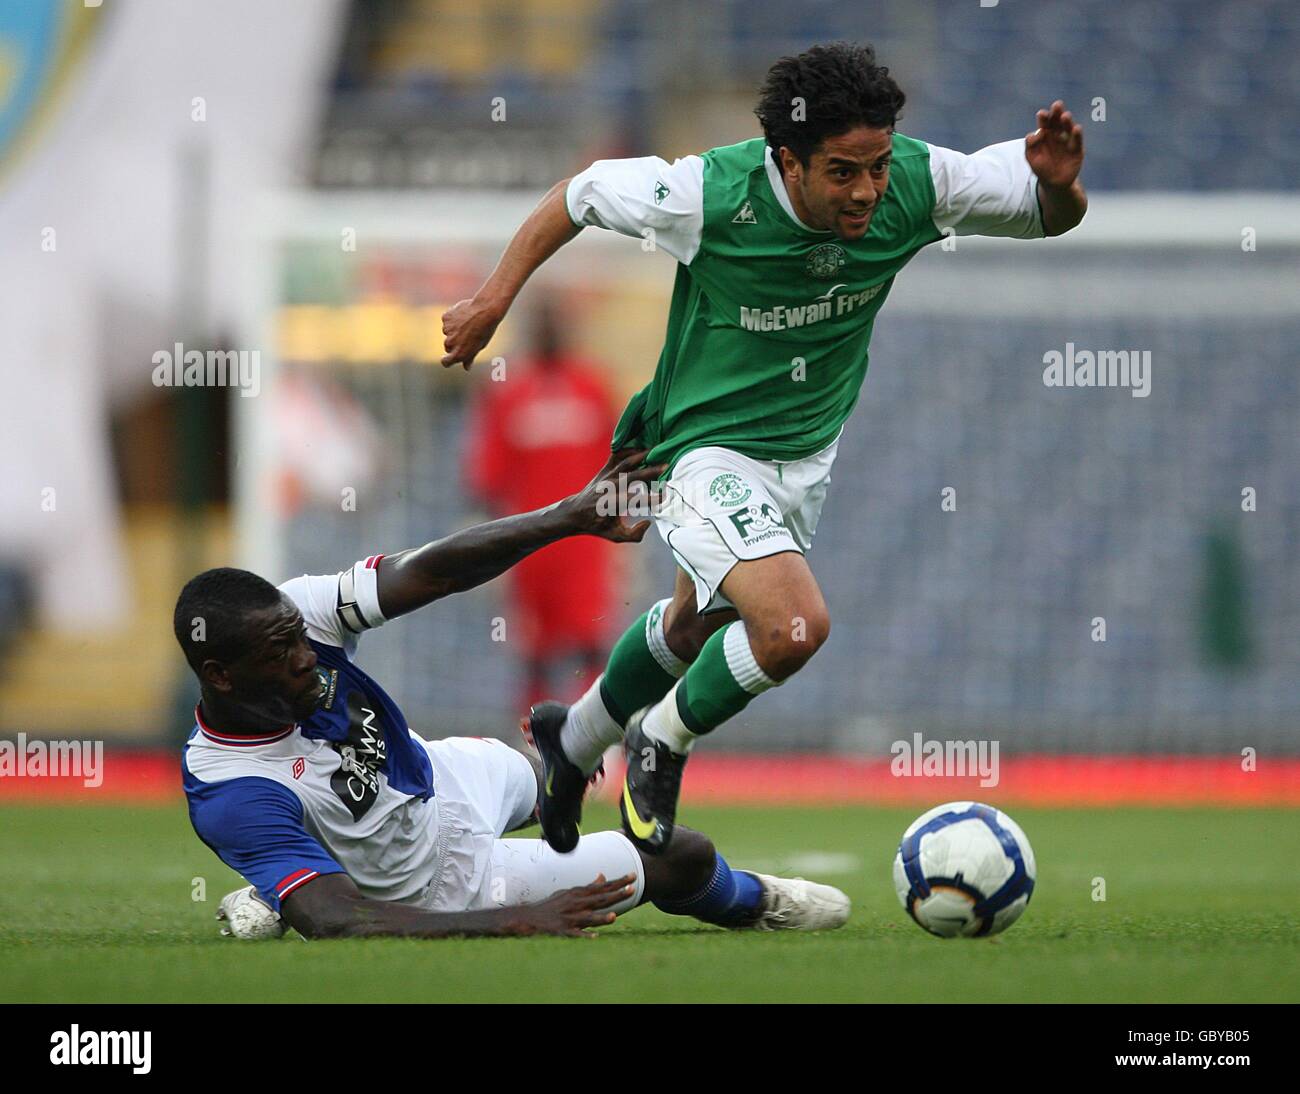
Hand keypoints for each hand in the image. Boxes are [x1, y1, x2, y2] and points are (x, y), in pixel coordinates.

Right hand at [441, 296, 505, 369]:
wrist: (486, 310)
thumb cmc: (486, 329)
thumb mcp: (480, 346)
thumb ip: (470, 357)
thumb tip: (466, 367)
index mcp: (459, 353)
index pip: (446, 362)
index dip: (448, 360)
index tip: (451, 357)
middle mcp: (450, 343)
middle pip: (448, 346)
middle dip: (455, 342)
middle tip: (468, 334)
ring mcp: (446, 330)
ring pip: (447, 332)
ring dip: (454, 329)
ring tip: (468, 323)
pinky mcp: (445, 318)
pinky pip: (447, 320)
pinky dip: (453, 318)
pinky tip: (463, 315)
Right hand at [504, 874, 636, 936]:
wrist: (530, 917)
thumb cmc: (552, 905)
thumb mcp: (570, 892)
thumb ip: (588, 886)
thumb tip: (603, 876)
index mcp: (578, 893)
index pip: (602, 887)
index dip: (618, 882)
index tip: (632, 876)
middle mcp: (575, 904)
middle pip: (599, 899)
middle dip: (616, 894)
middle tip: (632, 889)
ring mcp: (569, 917)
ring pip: (588, 917)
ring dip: (601, 917)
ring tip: (614, 916)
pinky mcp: (562, 930)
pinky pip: (575, 934)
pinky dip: (584, 935)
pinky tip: (594, 936)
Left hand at [563, 449, 665, 542]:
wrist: (576, 512)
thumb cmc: (598, 526)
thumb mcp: (615, 536)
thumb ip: (634, 535)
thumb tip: (648, 522)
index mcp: (610, 505)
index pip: (634, 500)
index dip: (650, 499)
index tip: (664, 496)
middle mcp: (608, 488)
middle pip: (632, 476)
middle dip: (650, 471)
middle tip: (667, 466)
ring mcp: (605, 476)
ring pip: (625, 462)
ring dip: (642, 456)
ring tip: (657, 451)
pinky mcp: (604, 470)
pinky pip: (617, 455)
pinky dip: (629, 450)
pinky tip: (642, 449)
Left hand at [1025, 100, 1083, 189]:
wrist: (1053, 183)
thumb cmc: (1041, 167)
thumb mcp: (1031, 157)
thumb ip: (1030, 145)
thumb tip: (1034, 134)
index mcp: (1046, 134)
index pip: (1045, 123)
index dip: (1043, 118)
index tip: (1041, 114)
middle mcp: (1058, 135)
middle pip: (1058, 122)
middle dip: (1057, 113)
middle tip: (1057, 105)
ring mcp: (1068, 141)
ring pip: (1068, 128)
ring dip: (1067, 122)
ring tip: (1065, 116)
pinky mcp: (1077, 150)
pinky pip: (1077, 141)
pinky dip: (1077, 135)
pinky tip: (1076, 129)